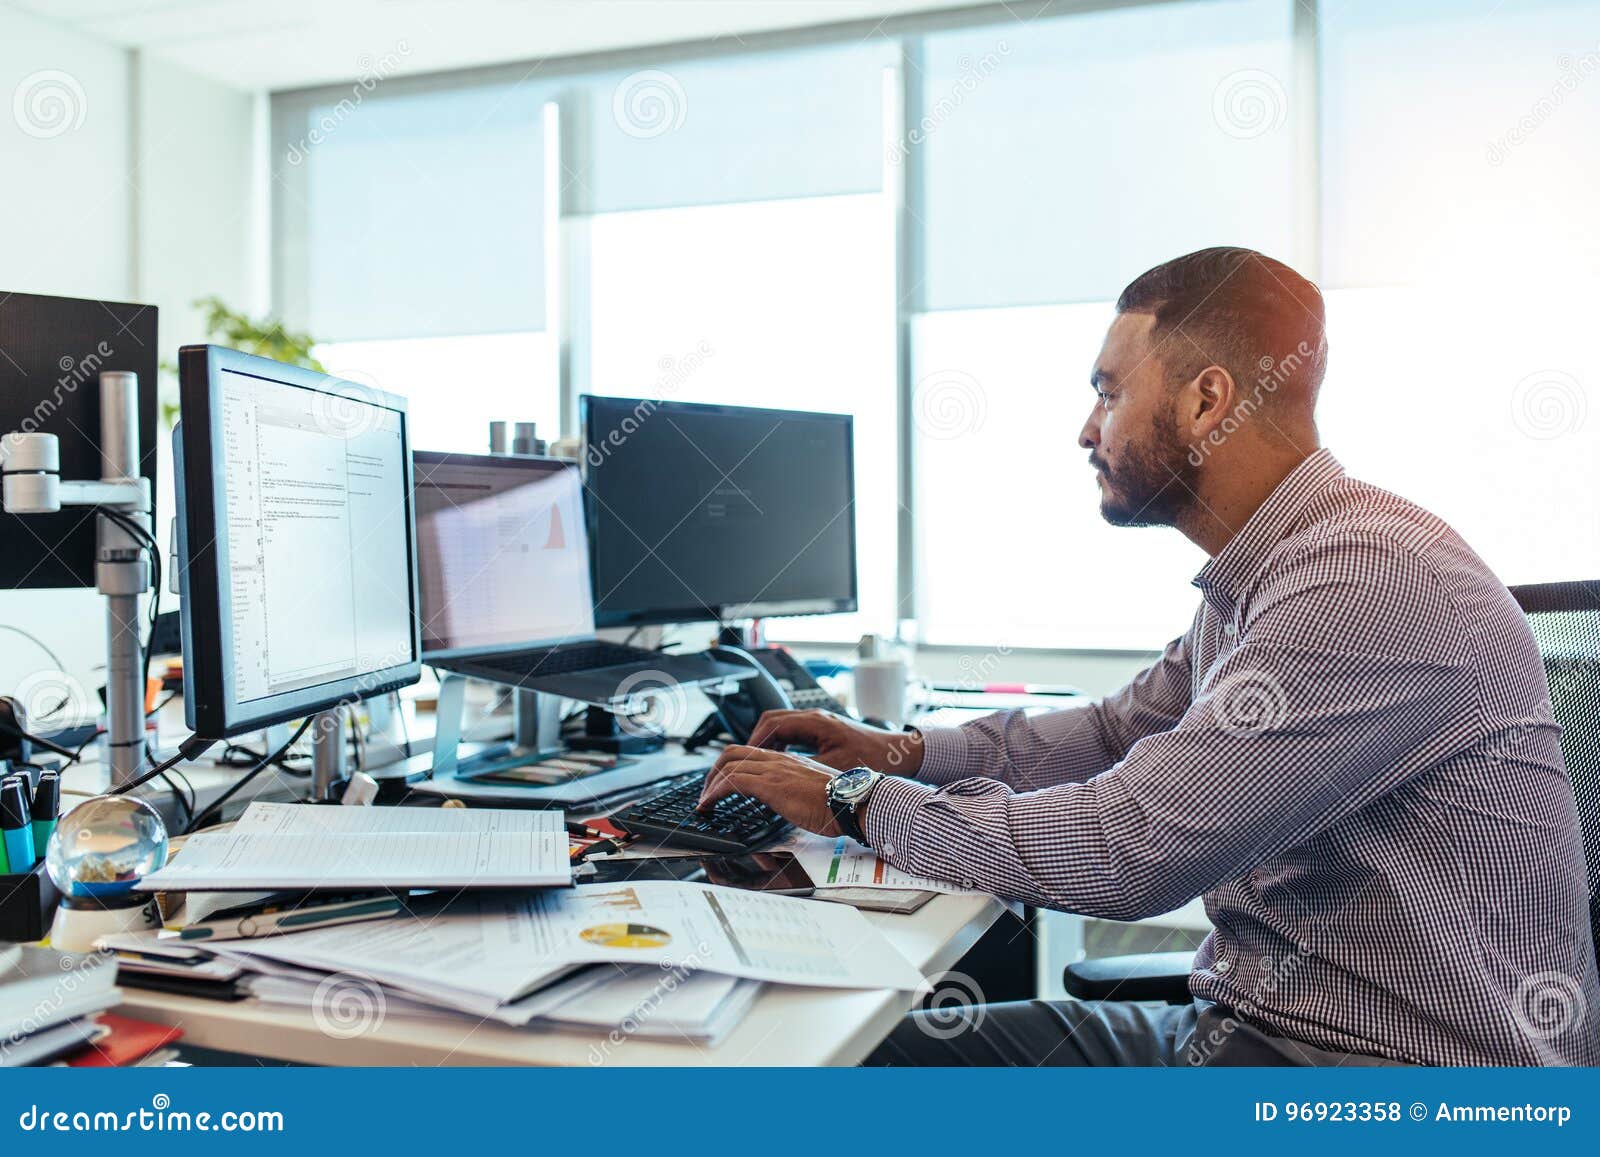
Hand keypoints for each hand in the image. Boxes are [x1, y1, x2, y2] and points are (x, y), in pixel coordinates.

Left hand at [696, 745, 842, 836]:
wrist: (854, 802)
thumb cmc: (841, 802)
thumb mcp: (812, 792)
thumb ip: (794, 791)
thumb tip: (783, 804)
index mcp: (788, 760)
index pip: (749, 753)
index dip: (729, 766)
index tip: (721, 784)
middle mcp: (778, 760)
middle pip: (732, 752)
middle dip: (713, 771)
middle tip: (707, 792)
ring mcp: (774, 771)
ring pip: (729, 765)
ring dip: (710, 784)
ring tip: (704, 802)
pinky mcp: (772, 785)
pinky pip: (733, 782)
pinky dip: (715, 793)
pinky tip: (709, 805)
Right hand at [747, 709, 922, 774]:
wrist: (901, 754)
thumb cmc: (873, 759)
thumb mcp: (833, 770)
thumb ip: (802, 769)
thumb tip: (774, 777)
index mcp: (815, 723)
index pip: (771, 726)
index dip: (753, 742)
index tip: (741, 760)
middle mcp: (815, 718)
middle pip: (771, 722)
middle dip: (753, 742)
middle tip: (741, 763)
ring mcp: (820, 723)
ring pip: (781, 726)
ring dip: (765, 743)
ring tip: (755, 764)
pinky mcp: (826, 731)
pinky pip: (793, 732)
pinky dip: (780, 744)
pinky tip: (779, 763)